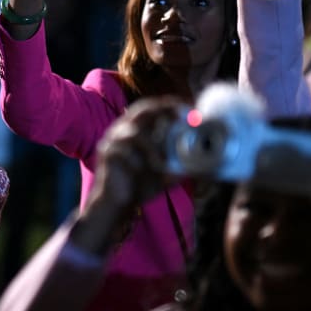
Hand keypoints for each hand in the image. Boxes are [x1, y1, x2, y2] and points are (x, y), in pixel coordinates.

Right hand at [83, 98, 182, 220]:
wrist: (116, 205)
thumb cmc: (140, 186)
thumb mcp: (164, 174)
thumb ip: (179, 165)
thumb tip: (204, 164)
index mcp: (135, 130)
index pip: (150, 109)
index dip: (167, 105)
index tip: (185, 107)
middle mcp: (122, 130)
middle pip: (140, 111)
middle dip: (161, 110)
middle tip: (180, 116)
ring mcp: (112, 141)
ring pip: (134, 133)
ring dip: (152, 146)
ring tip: (162, 164)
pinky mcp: (106, 154)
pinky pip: (123, 151)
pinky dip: (136, 160)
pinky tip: (141, 170)